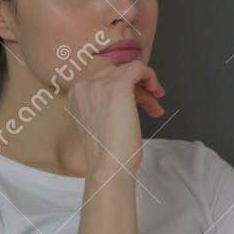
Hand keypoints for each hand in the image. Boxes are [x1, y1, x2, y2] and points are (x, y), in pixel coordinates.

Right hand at [66, 59, 165, 177]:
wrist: (109, 166)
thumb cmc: (107, 154)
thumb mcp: (98, 122)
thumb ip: (103, 105)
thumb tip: (123, 96)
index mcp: (76, 94)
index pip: (104, 79)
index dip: (125, 89)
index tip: (137, 103)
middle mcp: (84, 85)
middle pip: (116, 73)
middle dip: (136, 88)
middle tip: (149, 105)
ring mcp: (100, 84)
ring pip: (128, 70)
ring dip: (145, 86)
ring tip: (155, 105)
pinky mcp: (118, 85)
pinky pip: (138, 67)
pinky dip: (150, 75)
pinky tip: (156, 92)